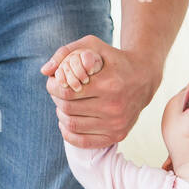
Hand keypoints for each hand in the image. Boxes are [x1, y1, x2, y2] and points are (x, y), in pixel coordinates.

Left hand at [41, 36, 159, 148]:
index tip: (52, 83)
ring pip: (73, 125)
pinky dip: (69, 134)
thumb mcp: (92, 46)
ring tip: (64, 106)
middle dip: (56, 100)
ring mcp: (117, 123)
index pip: (67, 91)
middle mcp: (114, 106)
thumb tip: (45, 71)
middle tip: (58, 93)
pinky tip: (66, 123)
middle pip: (68, 108)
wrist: (144, 78)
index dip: (53, 87)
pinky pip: (84, 142)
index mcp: (108, 84)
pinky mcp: (118, 135)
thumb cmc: (113, 60)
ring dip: (61, 115)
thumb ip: (66, 53)